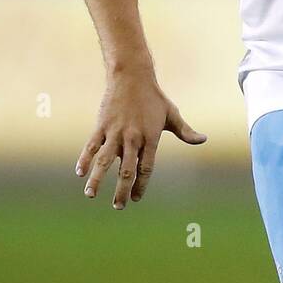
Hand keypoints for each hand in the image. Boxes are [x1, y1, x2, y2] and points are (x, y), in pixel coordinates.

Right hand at [75, 75, 205, 207]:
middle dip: (121, 190)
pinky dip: (84, 159)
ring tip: (90, 194)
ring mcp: (115, 132)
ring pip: (104, 160)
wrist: (132, 76)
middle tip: (118, 206)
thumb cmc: (153, 97)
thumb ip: (186, 131)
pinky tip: (80, 172)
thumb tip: (203, 140)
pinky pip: (91, 145)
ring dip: (96, 178)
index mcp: (150, 138)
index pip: (146, 168)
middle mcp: (132, 138)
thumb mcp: (172, 114)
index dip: (141, 185)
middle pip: (126, 170)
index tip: (136, 198)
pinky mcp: (101, 125)